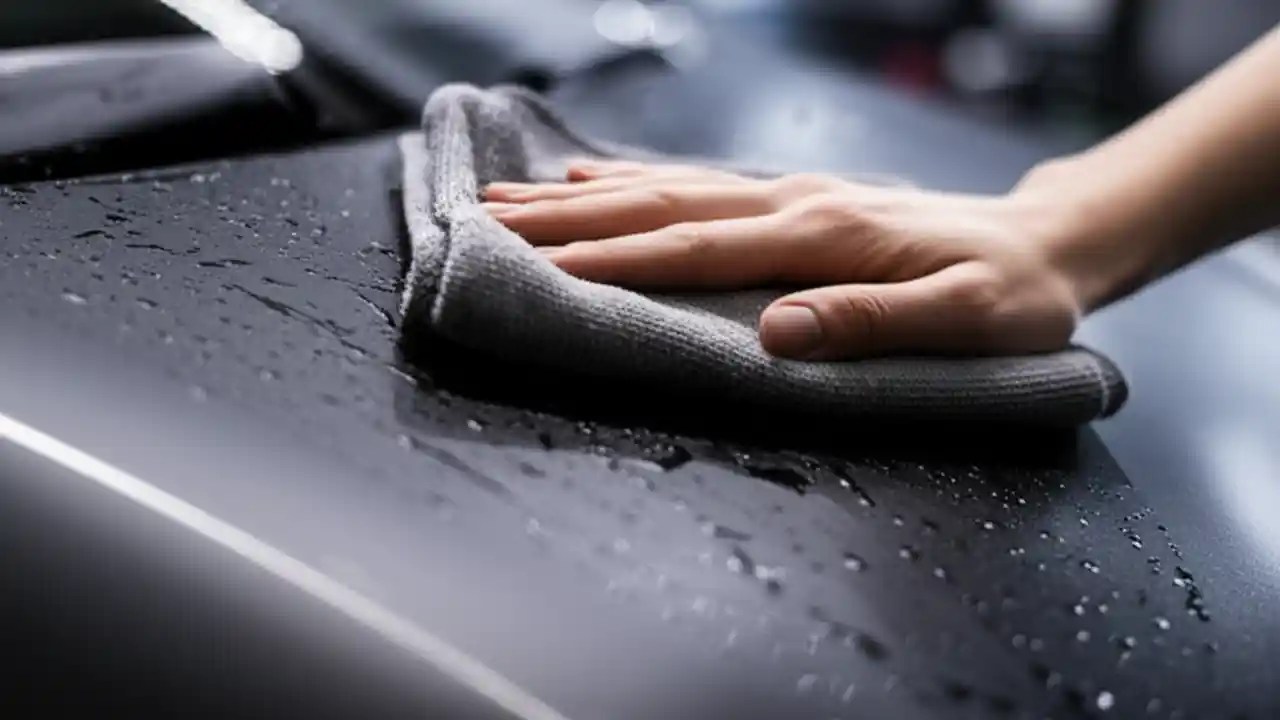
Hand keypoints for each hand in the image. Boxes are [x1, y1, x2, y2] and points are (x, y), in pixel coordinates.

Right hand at [483, 160, 1083, 359]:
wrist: (1045, 243)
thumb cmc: (1011, 296)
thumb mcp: (964, 322)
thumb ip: (870, 323)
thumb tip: (776, 334)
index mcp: (822, 236)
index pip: (697, 246)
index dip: (616, 257)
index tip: (541, 265)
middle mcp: (793, 203)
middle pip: (661, 205)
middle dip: (570, 218)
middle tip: (489, 221)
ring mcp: (790, 194)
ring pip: (668, 187)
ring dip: (586, 196)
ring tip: (513, 198)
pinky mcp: (794, 198)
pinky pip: (699, 184)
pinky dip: (636, 181)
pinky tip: (594, 179)